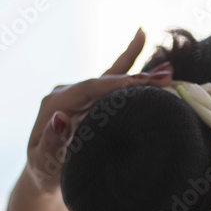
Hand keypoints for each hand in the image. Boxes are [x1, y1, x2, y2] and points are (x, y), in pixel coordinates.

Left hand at [25, 28, 173, 192]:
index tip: (144, 82)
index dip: (117, 84)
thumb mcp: (43, 162)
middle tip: (167, 76)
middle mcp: (67, 93)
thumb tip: (59, 117)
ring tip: (167, 69)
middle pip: (105, 81)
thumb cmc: (43, 173)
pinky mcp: (90, 98)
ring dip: (140, 75)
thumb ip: (51, 142)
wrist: (43, 175)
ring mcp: (79, 94)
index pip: (90, 89)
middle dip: (136, 78)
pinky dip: (128, 58)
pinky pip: (111, 76)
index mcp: (55, 103)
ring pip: (112, 79)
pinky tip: (141, 35)